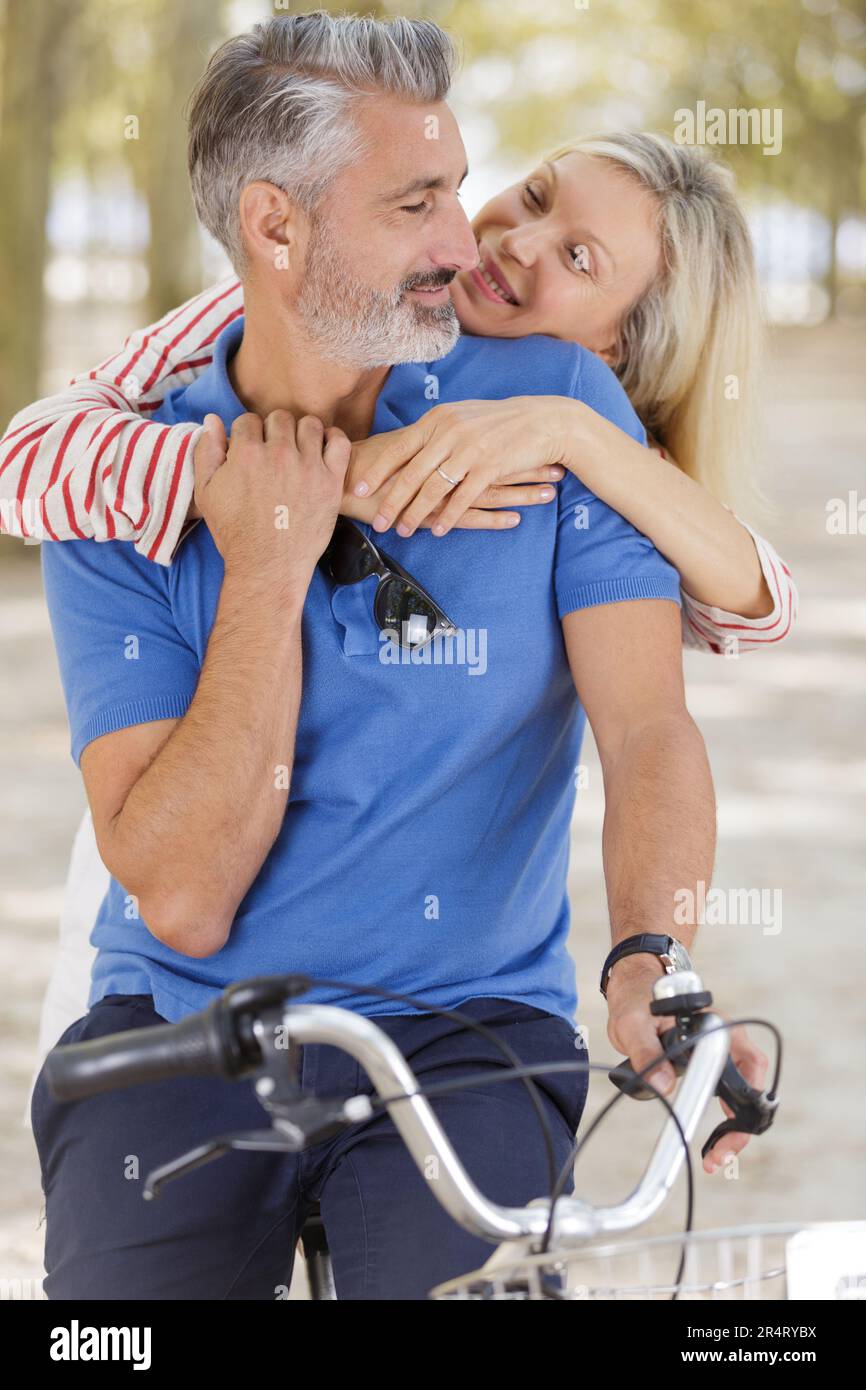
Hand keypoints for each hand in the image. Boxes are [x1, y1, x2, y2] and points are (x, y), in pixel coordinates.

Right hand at [193, 411, 349, 584]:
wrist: (267, 565)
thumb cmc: (234, 532)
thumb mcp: (206, 492)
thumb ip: (206, 452)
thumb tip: (212, 420)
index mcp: (247, 453)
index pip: (248, 420)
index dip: (247, 434)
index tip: (251, 450)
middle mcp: (279, 454)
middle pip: (279, 418)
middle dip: (273, 431)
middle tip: (273, 452)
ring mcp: (308, 467)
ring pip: (309, 424)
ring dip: (301, 432)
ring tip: (297, 450)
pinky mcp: (330, 482)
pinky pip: (339, 443)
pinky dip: (332, 439)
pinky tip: (322, 449)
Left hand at [345, 397, 577, 536]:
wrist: (541, 420)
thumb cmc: (499, 421)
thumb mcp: (460, 417)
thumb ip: (434, 432)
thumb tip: (408, 446)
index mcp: (438, 420)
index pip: (398, 447)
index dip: (377, 470)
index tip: (358, 488)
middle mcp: (449, 433)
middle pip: (411, 473)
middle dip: (391, 501)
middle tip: (377, 522)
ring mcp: (469, 450)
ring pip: (433, 488)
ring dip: (416, 513)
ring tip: (402, 531)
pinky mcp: (489, 466)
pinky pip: (462, 497)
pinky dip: (448, 516)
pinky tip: (437, 530)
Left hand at [605, 957, 769, 1175]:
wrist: (636, 987)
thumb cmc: (637, 999)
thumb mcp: (632, 1023)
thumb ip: (645, 1050)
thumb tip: (663, 1085)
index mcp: (715, 1025)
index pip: (745, 1068)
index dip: (740, 1106)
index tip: (725, 1137)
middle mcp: (727, 1038)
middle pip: (751, 1086)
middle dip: (741, 1125)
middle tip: (719, 1156)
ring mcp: (722, 1050)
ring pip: (743, 1093)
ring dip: (735, 1126)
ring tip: (715, 1157)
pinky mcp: (712, 1062)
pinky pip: (728, 1093)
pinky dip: (726, 1119)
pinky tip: (713, 1141)